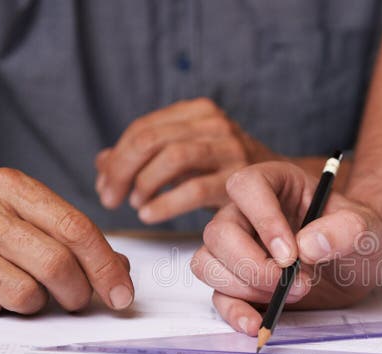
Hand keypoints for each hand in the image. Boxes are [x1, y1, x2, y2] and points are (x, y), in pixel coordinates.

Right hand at [0, 168, 133, 316]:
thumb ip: (69, 235)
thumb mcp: (19, 212)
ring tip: (21, 291)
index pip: (76, 228)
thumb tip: (120, 268)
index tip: (122, 293)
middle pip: (56, 264)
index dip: (106, 267)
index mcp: (10, 187)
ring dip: (35, 304)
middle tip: (78, 301)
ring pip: (24, 293)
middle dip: (78, 292)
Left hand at [95, 97, 277, 223]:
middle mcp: (214, 123)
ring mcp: (230, 148)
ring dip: (143, 184)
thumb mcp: (185, 158)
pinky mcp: (240, 178)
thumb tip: (101, 163)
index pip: (143, 128)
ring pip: (172, 158)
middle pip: (151, 139)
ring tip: (135, 205)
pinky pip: (194, 188)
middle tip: (110, 198)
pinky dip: (165, 203)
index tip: (105, 187)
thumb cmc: (226, 174)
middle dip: (122, 171)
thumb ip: (144, 158)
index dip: (117, 158)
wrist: (279, 188)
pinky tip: (150, 214)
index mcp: (198, 112)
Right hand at [190, 162, 381, 334]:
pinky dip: (234, 312)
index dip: (262, 218)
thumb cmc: (359, 235)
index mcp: (276, 184)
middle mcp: (248, 213)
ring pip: (209, 263)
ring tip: (292, 295)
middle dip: (253, 264)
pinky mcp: (240, 281)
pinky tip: (257, 323)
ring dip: (246, 287)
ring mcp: (239, 248)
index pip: (246, 186)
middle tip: (292, 280)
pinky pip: (219, 296)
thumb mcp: (366, 227)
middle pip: (220, 231)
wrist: (361, 263)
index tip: (290, 253)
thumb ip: (345, 230)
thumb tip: (308, 246)